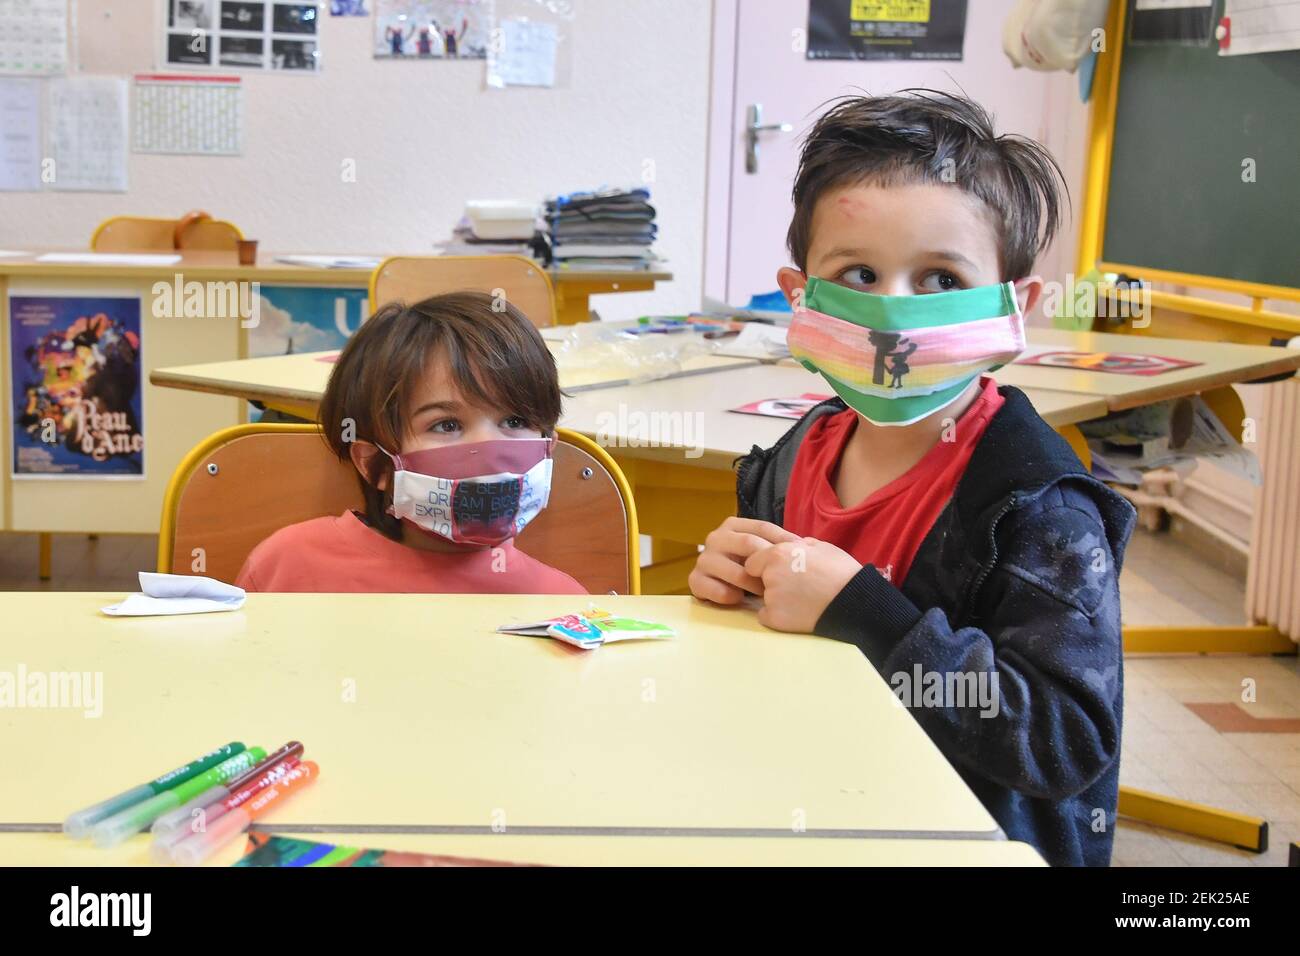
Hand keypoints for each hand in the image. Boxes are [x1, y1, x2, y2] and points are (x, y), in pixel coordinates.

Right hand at [688, 517, 800, 605]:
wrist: (720, 589)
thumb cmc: (749, 568)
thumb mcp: (764, 552)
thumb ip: (779, 545)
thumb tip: (807, 543)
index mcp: (732, 526)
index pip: (762, 529)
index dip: (785, 541)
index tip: (803, 554)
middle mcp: (716, 538)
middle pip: (748, 546)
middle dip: (768, 565)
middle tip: (785, 580)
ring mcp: (704, 559)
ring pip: (735, 572)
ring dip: (754, 585)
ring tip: (766, 594)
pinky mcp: (695, 580)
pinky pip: (715, 590)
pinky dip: (731, 596)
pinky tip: (740, 599)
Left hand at [744, 537, 861, 632]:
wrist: (854, 600)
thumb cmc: (840, 570)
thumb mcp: (820, 547)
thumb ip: (798, 546)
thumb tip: (792, 545)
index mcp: (777, 554)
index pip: (752, 561)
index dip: (764, 566)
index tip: (779, 572)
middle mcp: (769, 575)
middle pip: (758, 579)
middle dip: (769, 582)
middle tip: (793, 587)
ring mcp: (771, 598)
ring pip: (763, 598)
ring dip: (775, 599)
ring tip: (800, 601)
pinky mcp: (775, 618)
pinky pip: (766, 616)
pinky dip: (776, 616)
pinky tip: (795, 614)